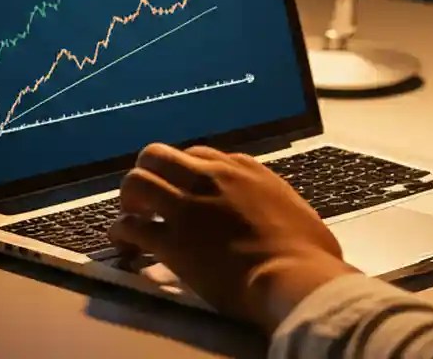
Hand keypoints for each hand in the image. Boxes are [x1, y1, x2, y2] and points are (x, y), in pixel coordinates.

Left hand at [109, 143, 357, 330]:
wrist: (294, 276)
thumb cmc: (309, 250)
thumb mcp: (297, 208)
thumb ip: (277, 201)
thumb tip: (281, 216)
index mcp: (244, 169)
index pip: (200, 155)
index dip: (187, 173)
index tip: (186, 191)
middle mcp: (212, 178)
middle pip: (158, 155)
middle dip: (148, 174)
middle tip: (150, 200)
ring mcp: (188, 206)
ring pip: (136, 182)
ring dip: (130, 201)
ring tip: (134, 220)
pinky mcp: (171, 240)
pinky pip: (129, 227)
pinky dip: (122, 235)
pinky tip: (127, 247)